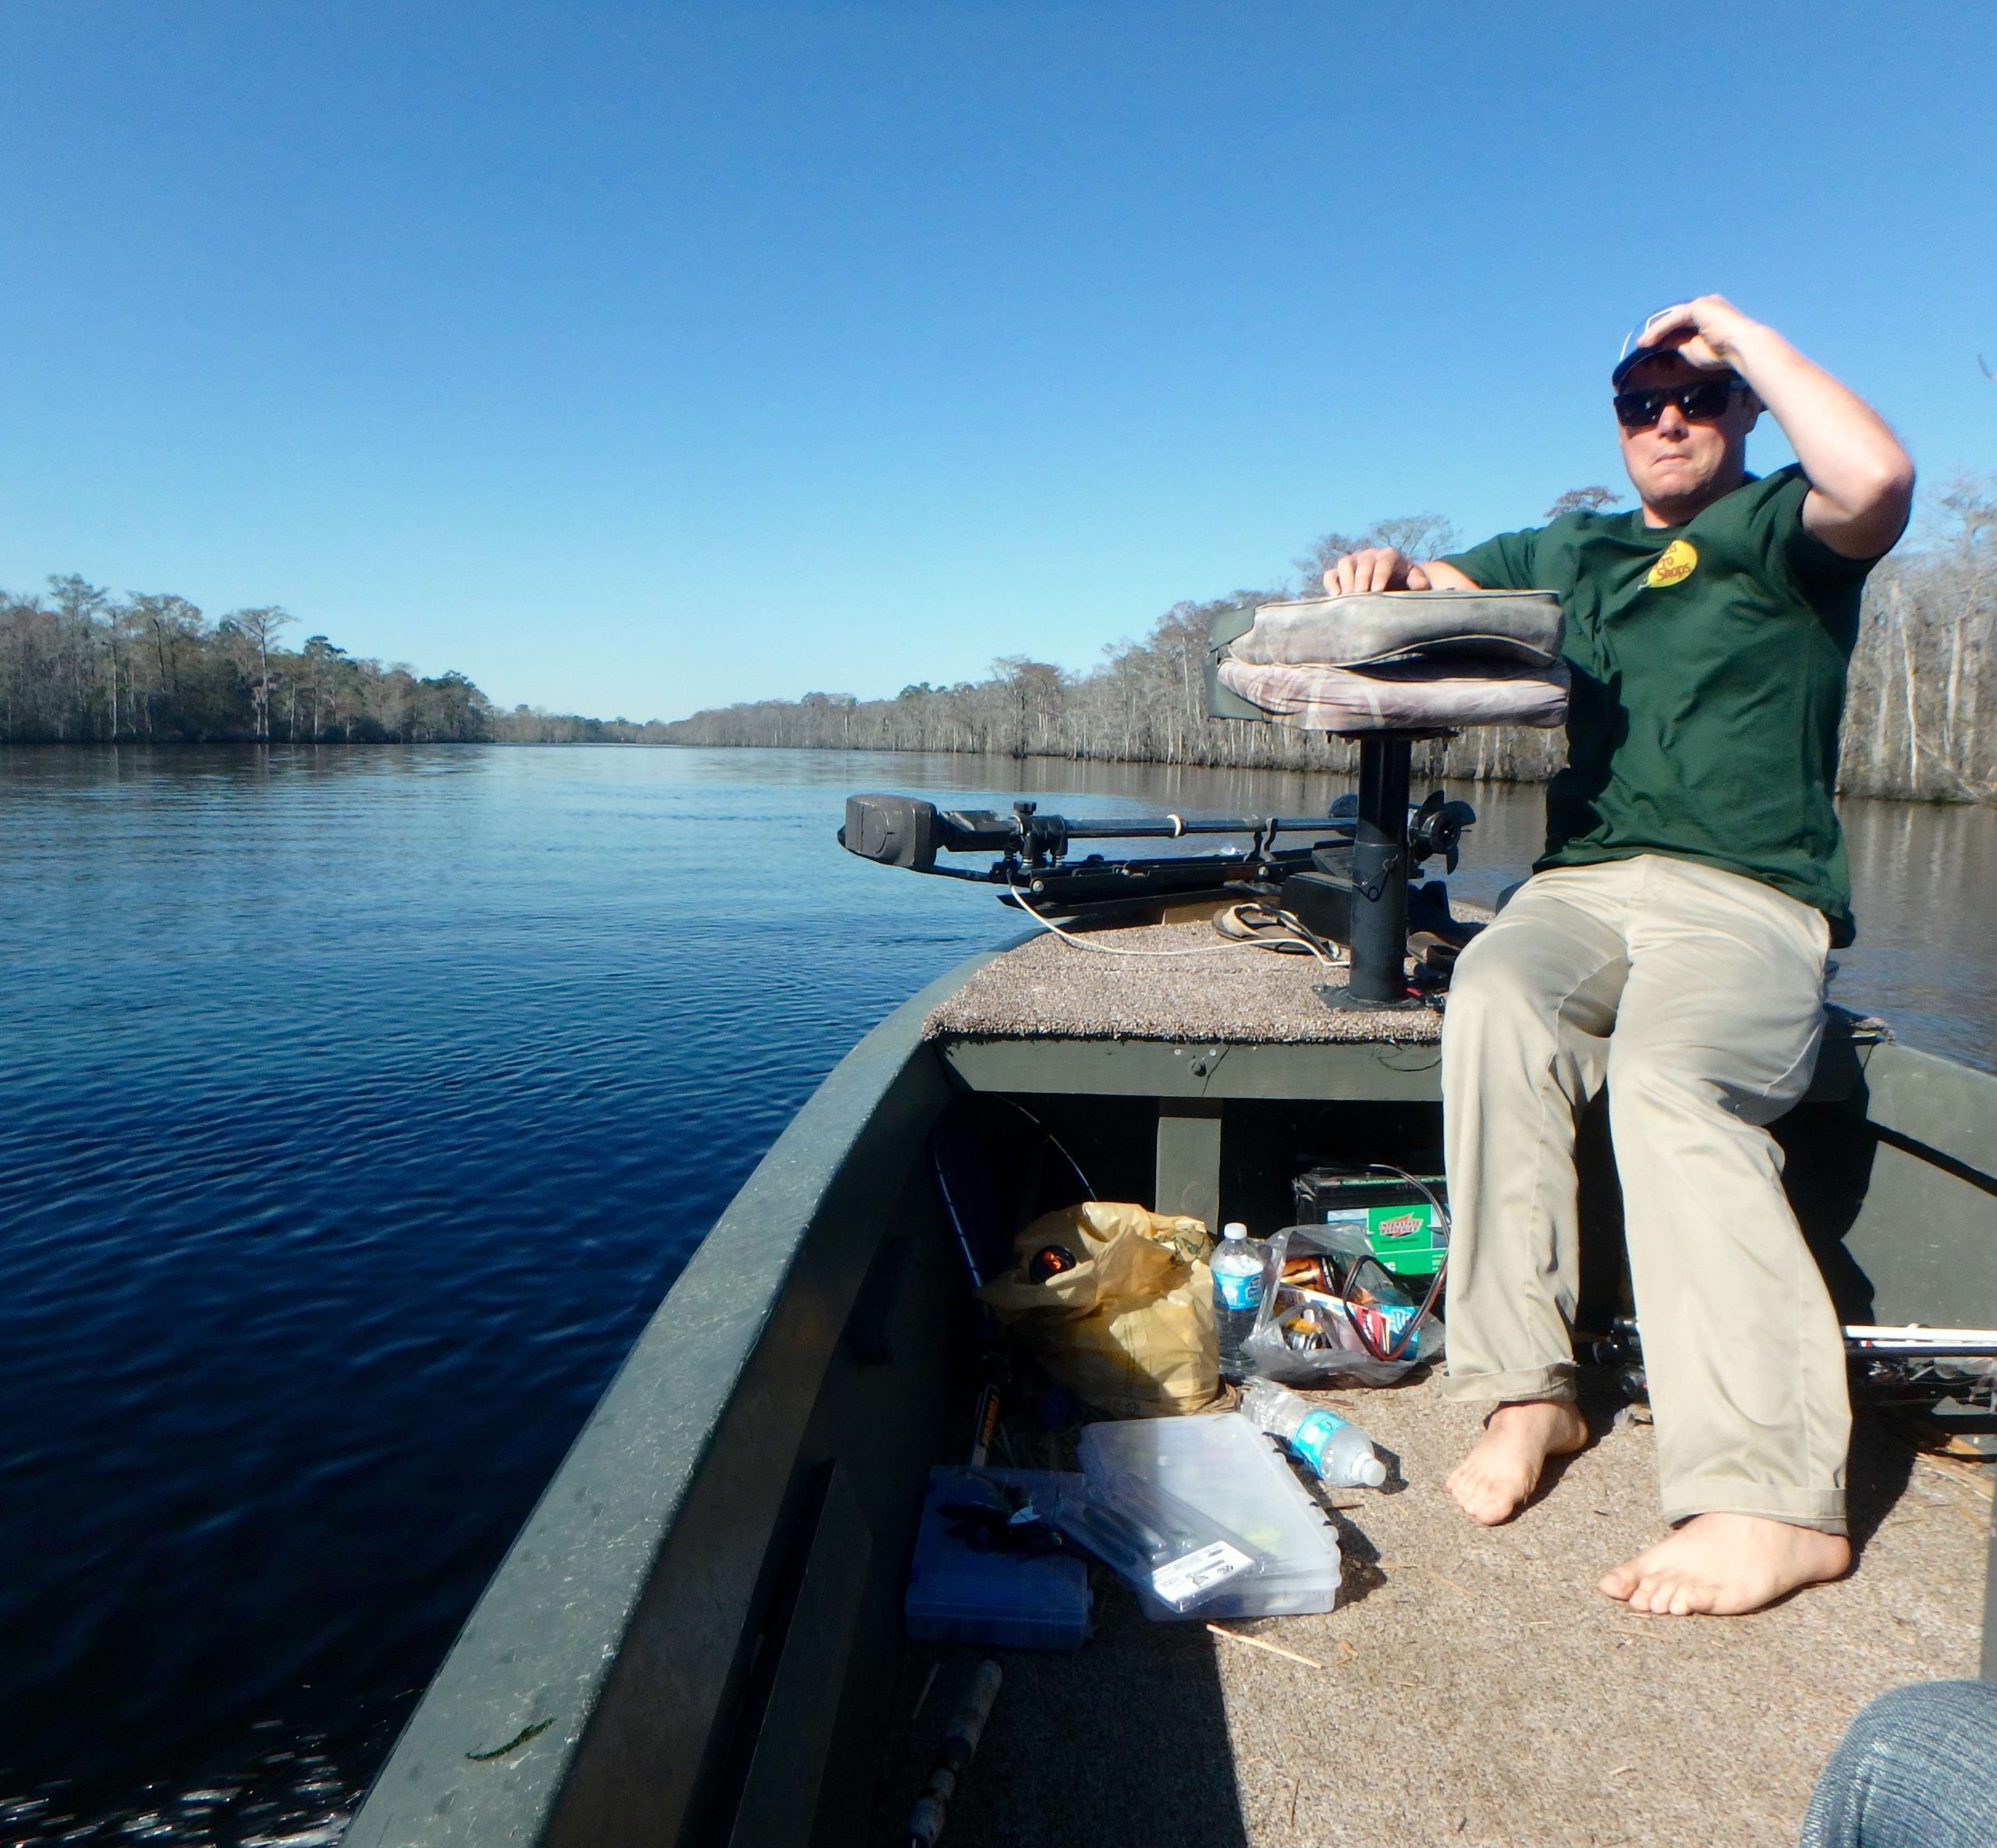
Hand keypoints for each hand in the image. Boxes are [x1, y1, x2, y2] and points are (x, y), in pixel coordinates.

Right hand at [1323, 549, 1430, 594]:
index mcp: (1390, 556)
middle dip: (1362, 580)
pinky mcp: (1341, 572)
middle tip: (1362, 597)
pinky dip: (1331, 583)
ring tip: (1350, 598)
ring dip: (1346, 580)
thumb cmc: (1405, 581)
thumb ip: (1419, 582)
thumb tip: (1420, 585)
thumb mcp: (1416, 580)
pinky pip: (1331, 574)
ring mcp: (1354, 561)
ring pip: (1345, 563)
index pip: (1384, 562)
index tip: (1378, 591)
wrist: (1393, 580)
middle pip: (1363, 563)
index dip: (1380, 575)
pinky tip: (1336, 597)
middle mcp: (1370, 555)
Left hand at [1633, 294, 1760, 371]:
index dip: (1664, 334)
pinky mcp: (1698, 307)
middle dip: (1657, 331)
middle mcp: (1706, 306)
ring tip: (1641, 344)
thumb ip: (1678, 343)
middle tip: (1641, 344)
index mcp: (1708, 315)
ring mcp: (1702, 304)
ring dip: (1655, 331)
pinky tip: (1649, 341)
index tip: (1650, 346)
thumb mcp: (1693, 349)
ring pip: (1673, 318)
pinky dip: (1660, 330)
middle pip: (1675, 318)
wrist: (1741, 348)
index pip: (1681, 323)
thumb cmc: (1722, 353)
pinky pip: (1673, 319)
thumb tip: (1664, 342)